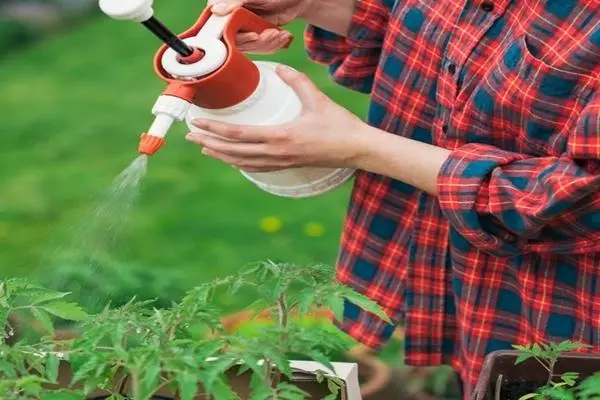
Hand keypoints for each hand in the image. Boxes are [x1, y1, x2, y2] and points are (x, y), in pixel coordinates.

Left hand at [186, 66, 365, 172]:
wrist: (357, 150)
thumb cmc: (339, 126)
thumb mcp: (317, 99)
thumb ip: (296, 81)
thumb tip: (279, 67)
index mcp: (281, 136)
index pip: (239, 134)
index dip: (215, 129)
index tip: (198, 123)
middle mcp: (277, 153)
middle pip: (234, 151)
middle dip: (209, 143)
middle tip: (191, 136)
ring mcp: (281, 162)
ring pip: (242, 163)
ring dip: (221, 156)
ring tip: (204, 148)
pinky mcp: (287, 166)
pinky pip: (256, 168)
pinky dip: (239, 164)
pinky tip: (231, 161)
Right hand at [211, 0, 312, 52]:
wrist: (293, 1)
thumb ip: (234, 2)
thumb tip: (215, 10)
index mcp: (227, 8)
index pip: (222, 29)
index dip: (239, 36)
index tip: (254, 36)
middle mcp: (233, 20)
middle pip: (239, 42)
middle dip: (259, 41)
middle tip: (272, 33)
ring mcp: (244, 30)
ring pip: (251, 47)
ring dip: (268, 43)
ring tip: (279, 33)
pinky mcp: (255, 37)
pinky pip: (261, 49)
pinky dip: (274, 45)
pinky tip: (283, 36)